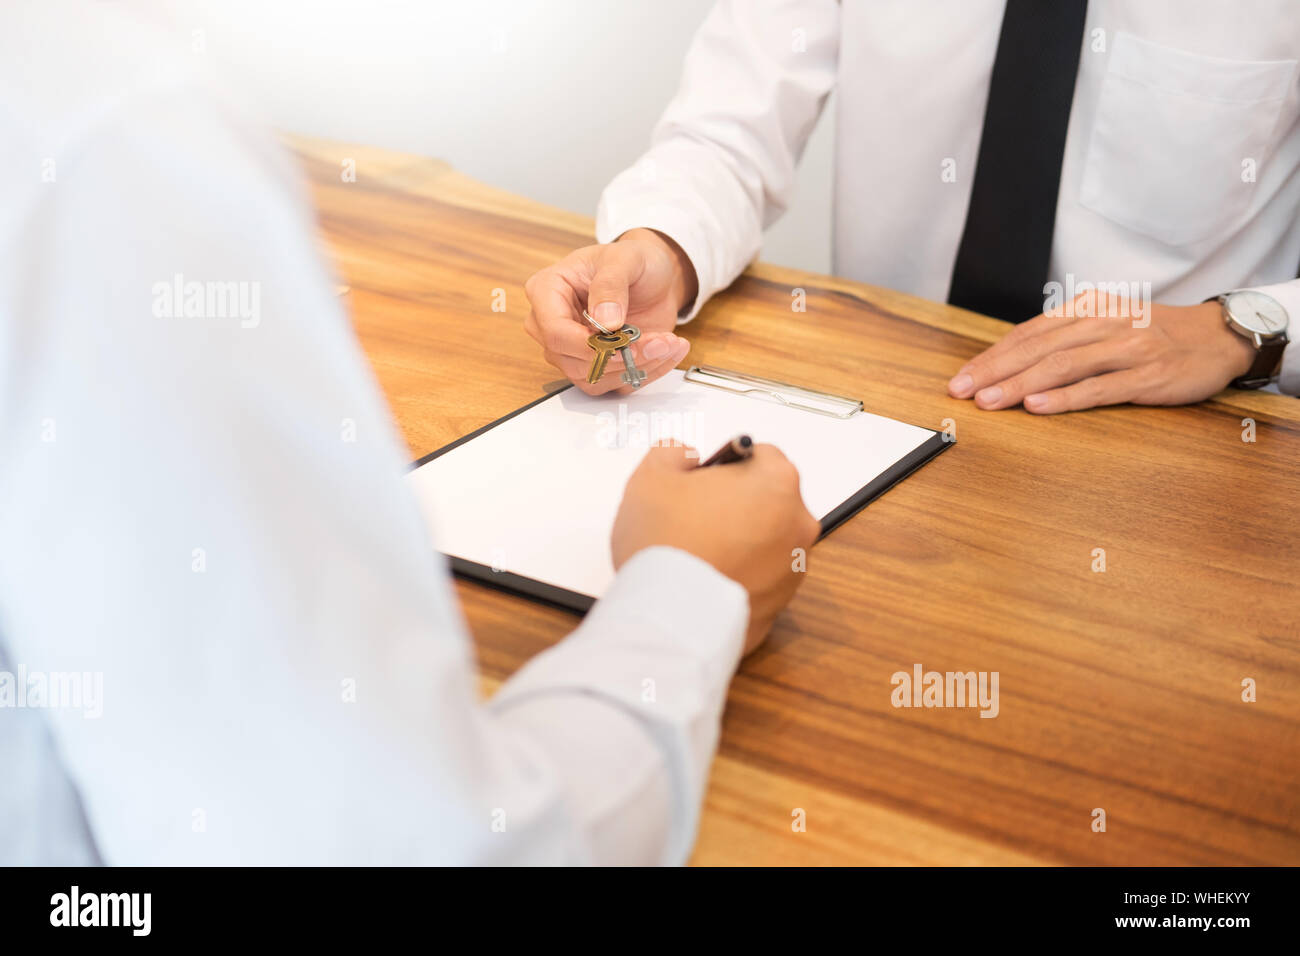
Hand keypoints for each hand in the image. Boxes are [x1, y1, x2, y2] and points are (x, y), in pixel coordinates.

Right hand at [524, 229, 698, 394]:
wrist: (654, 277)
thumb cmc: (633, 260)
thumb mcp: (625, 259)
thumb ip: (610, 285)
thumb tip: (605, 320)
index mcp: (548, 291)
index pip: (555, 331)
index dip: (587, 344)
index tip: (623, 341)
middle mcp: (554, 325)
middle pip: (574, 361)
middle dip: (621, 357)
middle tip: (660, 342)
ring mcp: (574, 350)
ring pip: (595, 378)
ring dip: (637, 366)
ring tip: (668, 343)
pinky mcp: (598, 366)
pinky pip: (617, 384)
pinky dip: (647, 372)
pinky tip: (668, 351)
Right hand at [611, 443, 819, 653]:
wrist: (670, 616)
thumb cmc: (667, 542)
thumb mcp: (652, 476)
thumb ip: (672, 453)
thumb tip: (684, 458)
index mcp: (777, 482)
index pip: (759, 455)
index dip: (724, 466)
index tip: (702, 481)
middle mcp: (797, 524)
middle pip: (767, 500)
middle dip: (735, 504)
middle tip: (693, 517)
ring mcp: (793, 569)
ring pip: (765, 542)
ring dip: (739, 542)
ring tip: (697, 553)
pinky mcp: (780, 605)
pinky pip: (759, 579)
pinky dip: (739, 576)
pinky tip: (705, 580)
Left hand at [947, 293, 1255, 413]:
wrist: (1216, 337)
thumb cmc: (1151, 336)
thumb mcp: (1105, 325)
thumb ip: (1063, 340)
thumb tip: (1009, 363)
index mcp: (1086, 310)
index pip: (1028, 334)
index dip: (992, 356)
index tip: (961, 378)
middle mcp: (1103, 324)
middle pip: (1038, 348)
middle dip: (994, 371)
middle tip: (962, 391)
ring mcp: (1127, 348)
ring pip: (1063, 365)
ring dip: (1021, 384)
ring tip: (990, 401)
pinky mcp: (1148, 375)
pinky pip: (1100, 387)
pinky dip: (1066, 397)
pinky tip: (1038, 406)